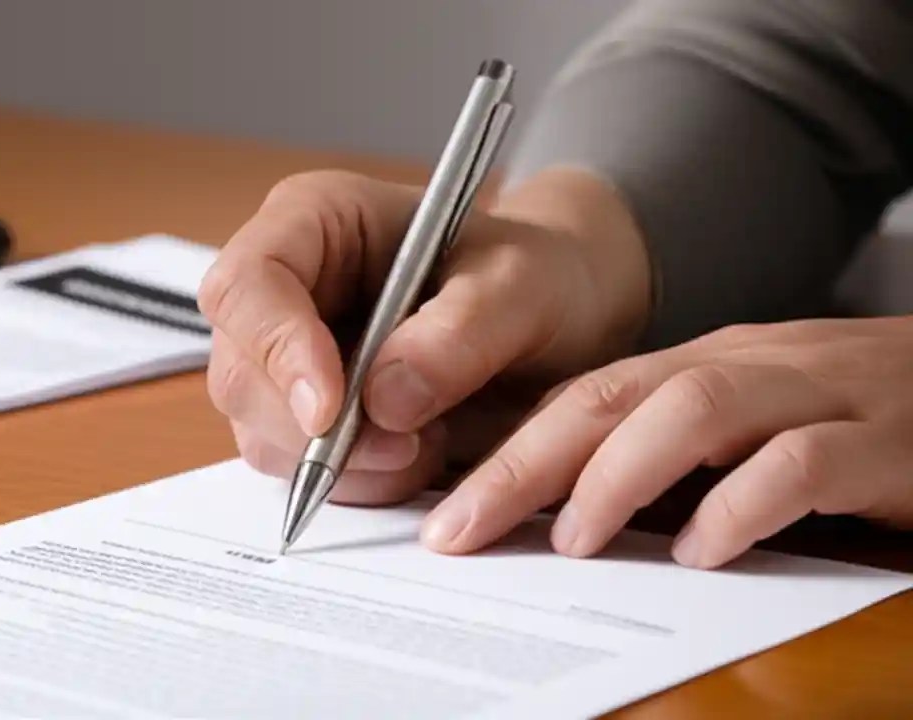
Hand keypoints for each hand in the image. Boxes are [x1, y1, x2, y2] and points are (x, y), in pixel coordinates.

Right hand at [197, 167, 651, 505]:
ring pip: (261, 431)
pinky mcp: (304, 415)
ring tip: (427, 442)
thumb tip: (384, 400)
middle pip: (240, 371)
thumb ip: (458, 334)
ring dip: (340, 462)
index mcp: (315, 220)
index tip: (328, 410)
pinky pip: (298, 469)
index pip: (248, 283)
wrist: (559, 319)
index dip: (275, 348)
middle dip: (311, 427)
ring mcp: (286, 357)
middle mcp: (284, 287)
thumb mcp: (521, 286)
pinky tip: (415, 453)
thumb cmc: (533, 275)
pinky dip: (355, 480)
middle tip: (403, 446)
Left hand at [423, 316, 912, 568]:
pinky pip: (804, 460)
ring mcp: (821, 392)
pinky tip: (704, 551)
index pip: (584, 397)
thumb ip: (671, 459)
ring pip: (696, 408)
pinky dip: (743, 505)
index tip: (448, 517)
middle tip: (464, 529)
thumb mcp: (752, 426)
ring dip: (620, 474)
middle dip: (526, 463)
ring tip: (573, 537)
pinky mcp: (889, 440)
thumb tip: (562, 515)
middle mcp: (751, 365)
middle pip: (615, 395)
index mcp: (707, 363)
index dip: (507, 453)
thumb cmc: (857, 416)